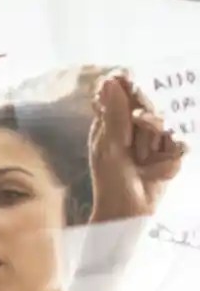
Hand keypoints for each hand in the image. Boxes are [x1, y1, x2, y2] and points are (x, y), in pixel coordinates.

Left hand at [89, 72, 186, 221]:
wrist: (128, 210)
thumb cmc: (111, 180)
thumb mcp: (110, 146)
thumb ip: (115, 115)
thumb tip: (111, 81)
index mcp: (112, 122)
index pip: (123, 93)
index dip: (130, 84)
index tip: (132, 79)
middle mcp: (134, 127)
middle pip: (148, 102)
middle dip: (145, 113)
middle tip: (139, 124)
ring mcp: (154, 138)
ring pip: (165, 119)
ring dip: (154, 135)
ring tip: (141, 156)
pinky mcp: (171, 152)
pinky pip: (180, 141)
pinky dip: (171, 149)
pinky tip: (159, 163)